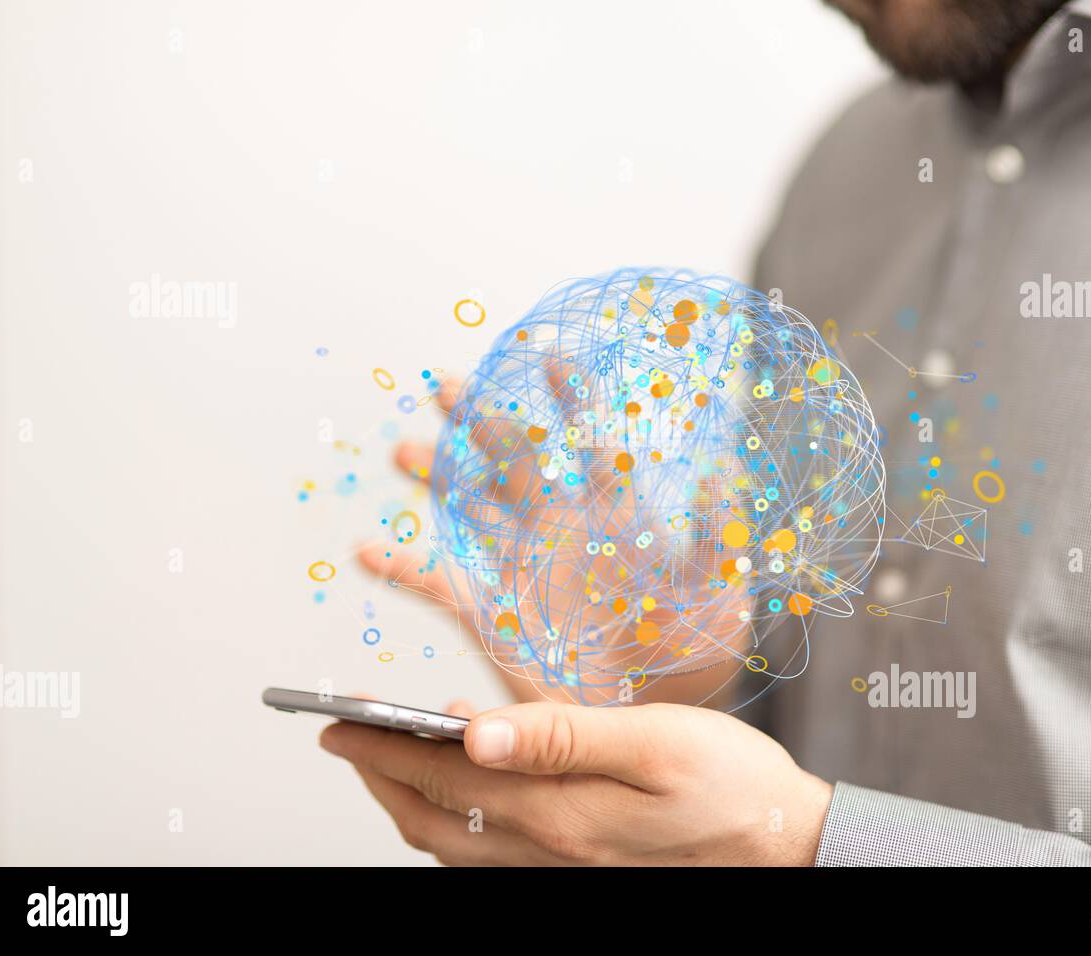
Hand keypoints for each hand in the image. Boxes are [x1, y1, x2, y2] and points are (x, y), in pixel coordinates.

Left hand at [320, 698, 832, 865]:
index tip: (339, 719)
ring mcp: (560, 871)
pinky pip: (488, 858)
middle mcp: (549, 853)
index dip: (383, 746)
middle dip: (379, 775)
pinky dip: (452, 827)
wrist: (785, 845)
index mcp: (561, 813)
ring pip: (453, 844)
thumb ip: (563, 735)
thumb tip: (474, 729)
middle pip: (432, 819)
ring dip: (408, 803)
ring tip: (384, 763)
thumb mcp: (655, 743)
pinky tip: (460, 798)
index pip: (444, 775)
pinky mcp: (577, 871)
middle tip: (343, 737)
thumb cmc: (731, 783)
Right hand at [357, 375, 751, 705]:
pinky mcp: (492, 613)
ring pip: (470, 507)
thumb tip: (723, 472)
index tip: (549, 358)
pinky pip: (437, 585)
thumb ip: (719, 538)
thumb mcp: (719, 596)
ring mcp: (522, 568)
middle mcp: (561, 529)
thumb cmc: (691, 653)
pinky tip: (368, 551)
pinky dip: (402, 568)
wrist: (651, 716)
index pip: (590, 440)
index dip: (570, 399)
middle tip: (444, 383)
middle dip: (480, 418)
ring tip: (402, 451)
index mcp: (614, 515)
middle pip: (514, 458)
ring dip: (436, 477)